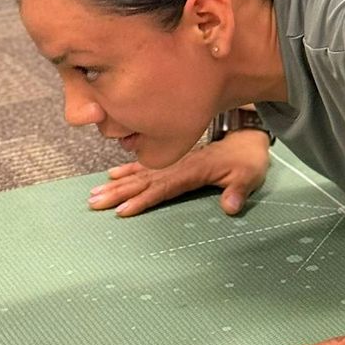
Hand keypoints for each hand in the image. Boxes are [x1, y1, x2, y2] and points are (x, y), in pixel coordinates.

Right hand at [87, 128, 270, 217]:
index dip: (143, 199)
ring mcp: (173, 160)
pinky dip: (128, 169)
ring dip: (117, 183)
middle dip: (118, 192)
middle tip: (94, 203)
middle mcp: (178, 164)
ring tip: (94, 194)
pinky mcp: (173, 158)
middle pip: (144, 180)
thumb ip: (238, 191)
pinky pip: (146, 164)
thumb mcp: (250, 175)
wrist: (249, 134)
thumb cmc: (249, 158)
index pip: (164, 187)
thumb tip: (230, 208)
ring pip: (140, 173)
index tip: (122, 210)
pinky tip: (112, 175)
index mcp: (194, 170)